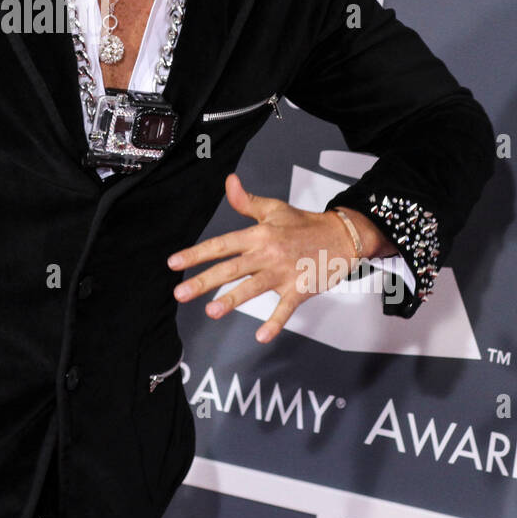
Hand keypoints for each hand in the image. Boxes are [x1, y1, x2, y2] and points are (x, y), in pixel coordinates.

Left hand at [167, 172, 362, 343]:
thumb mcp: (274, 209)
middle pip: (230, 268)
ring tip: (211, 311)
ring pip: (253, 287)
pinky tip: (262, 336)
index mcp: (258, 235)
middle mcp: (267, 253)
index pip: (221, 244)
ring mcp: (283, 272)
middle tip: (180, 293)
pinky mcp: (300, 288)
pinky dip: (275, 322)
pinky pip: (285, 308)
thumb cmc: (304, 224)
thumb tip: (228, 181)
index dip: (196, 253)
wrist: (342, 236)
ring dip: (232, 300)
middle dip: (204, 281)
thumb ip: (246, 201)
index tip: (174, 263)